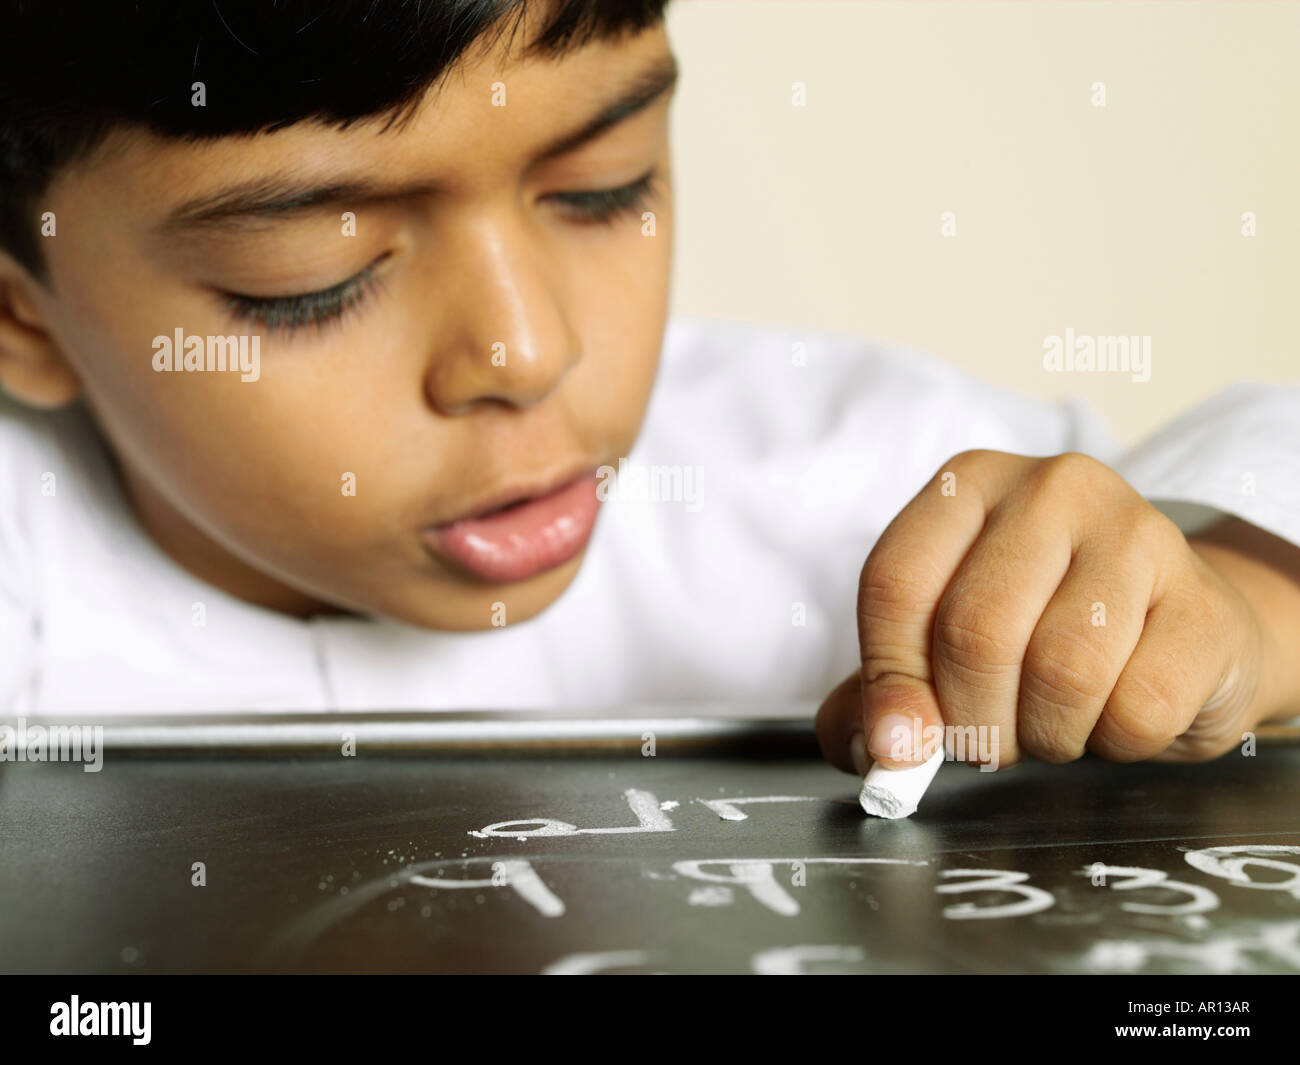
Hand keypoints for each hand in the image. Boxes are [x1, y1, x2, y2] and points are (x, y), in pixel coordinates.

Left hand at [816, 450, 1299, 775]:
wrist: (1183, 632)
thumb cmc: (1044, 632)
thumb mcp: (944, 644)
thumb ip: (888, 693)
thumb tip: (889, 748)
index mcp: (969, 484)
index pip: (895, 583)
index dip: (891, 678)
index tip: (903, 738)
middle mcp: (1051, 488)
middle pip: (974, 632)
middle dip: (973, 721)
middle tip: (990, 742)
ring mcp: (1138, 533)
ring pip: (1061, 672)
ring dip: (1047, 735)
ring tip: (1055, 723)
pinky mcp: (1204, 601)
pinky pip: (1139, 708)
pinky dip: (1117, 742)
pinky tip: (1119, 713)